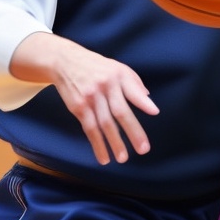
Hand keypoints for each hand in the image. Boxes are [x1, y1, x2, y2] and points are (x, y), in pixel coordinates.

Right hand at [11, 33, 157, 164]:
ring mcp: (90, 97)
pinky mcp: (78, 107)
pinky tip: (104, 157)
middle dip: (132, 131)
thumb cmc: (97, 67)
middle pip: (120, 111)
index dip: (143, 102)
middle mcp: (105, 86)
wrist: (65, 62)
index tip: (154, 112)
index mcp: (118, 75)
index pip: (132, 90)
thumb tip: (148, 101)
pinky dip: (97, 144)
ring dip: (114, 143)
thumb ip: (133, 82)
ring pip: (104, 124)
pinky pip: (89, 129)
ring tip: (123, 158)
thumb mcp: (116, 67)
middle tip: (143, 149)